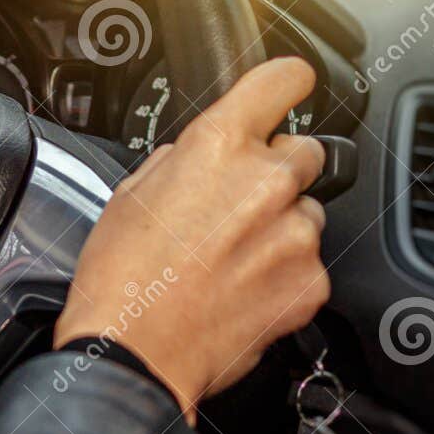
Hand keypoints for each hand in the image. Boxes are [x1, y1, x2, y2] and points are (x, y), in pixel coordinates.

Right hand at [53, 57, 329, 422]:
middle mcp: (267, 180)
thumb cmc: (122, 278)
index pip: (284, 79)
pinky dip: (284, 277)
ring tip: (231, 262)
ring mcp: (295, 233)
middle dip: (278, 173)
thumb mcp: (132, 193)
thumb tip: (197, 157)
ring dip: (280, 229)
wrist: (135, 354)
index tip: (291, 88)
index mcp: (219, 144)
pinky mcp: (311, 282)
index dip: (288, 82)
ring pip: (308, 213)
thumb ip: (180, 161)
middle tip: (238, 208)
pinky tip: (242, 292)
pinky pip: (310, 265)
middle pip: (306, 152)